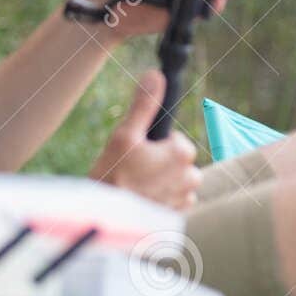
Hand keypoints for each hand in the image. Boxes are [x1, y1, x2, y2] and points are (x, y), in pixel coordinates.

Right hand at [90, 71, 202, 209]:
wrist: (105, 220)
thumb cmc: (113, 176)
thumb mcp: (124, 135)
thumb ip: (143, 104)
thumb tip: (156, 75)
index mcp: (182, 154)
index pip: (177, 141)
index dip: (156, 144)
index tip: (138, 153)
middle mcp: (190, 177)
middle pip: (179, 161)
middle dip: (160, 163)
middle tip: (134, 170)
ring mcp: (184, 199)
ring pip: (177, 181)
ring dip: (161, 182)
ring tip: (136, 187)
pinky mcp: (177, 217)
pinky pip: (174, 201)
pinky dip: (161, 200)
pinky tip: (142, 201)